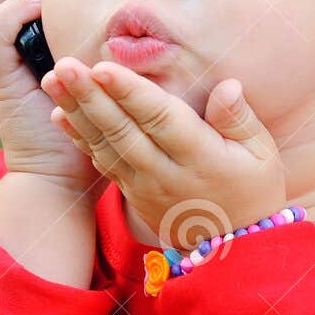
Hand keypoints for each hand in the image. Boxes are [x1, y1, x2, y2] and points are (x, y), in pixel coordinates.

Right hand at [0, 0, 102, 193]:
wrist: (65, 179)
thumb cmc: (98, 134)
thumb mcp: (105, 82)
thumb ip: (110, 54)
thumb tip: (146, 25)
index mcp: (32, 51)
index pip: (13, 1)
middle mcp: (13, 55)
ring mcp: (4, 67)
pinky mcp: (2, 82)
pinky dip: (8, 15)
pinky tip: (34, 7)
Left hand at [41, 57, 286, 245]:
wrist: (235, 249)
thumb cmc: (253, 189)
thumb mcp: (262, 154)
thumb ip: (239, 118)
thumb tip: (228, 85)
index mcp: (201, 158)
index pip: (161, 120)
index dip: (131, 93)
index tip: (104, 67)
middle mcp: (167, 173)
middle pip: (122, 131)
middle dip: (90, 96)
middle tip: (63, 66)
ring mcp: (146, 187)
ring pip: (105, 146)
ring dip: (76, 112)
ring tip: (52, 80)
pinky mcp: (133, 195)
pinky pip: (103, 164)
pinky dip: (80, 138)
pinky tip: (59, 113)